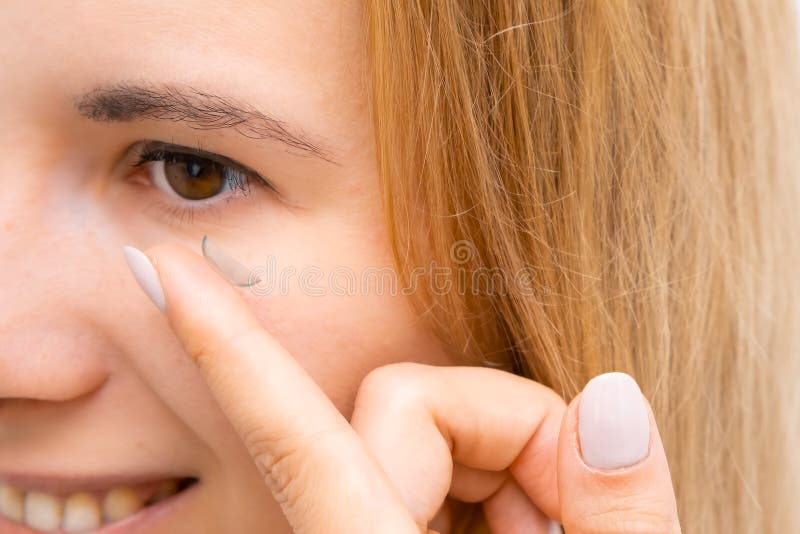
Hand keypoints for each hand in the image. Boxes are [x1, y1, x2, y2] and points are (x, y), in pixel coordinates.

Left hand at [123, 243, 681, 533]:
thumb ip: (620, 522)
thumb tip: (609, 397)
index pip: (298, 444)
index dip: (227, 352)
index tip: (163, 277)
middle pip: (403, 414)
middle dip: (510, 436)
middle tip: (567, 521)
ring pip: (417, 435)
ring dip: (505, 469)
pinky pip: (423, 471)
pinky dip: (487, 487)